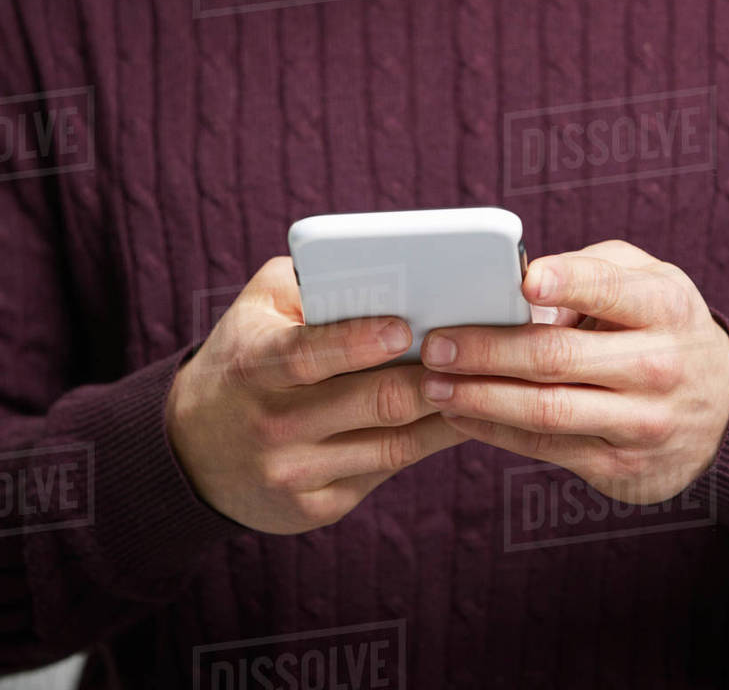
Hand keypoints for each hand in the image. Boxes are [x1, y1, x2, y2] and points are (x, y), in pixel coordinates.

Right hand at [165, 256, 464, 533]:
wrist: (193, 450)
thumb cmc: (243, 357)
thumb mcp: (256, 307)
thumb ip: (309, 281)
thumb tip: (381, 273)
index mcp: (253, 367)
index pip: (308, 355)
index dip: (358, 342)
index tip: (405, 327)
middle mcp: (272, 425)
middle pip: (369, 404)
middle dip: (426, 379)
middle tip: (473, 354)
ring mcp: (294, 474)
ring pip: (390, 445)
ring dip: (443, 415)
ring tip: (482, 384)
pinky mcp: (316, 508)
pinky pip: (384, 472)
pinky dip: (424, 444)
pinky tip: (453, 419)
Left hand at [419, 239, 728, 503]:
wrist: (725, 410)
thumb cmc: (659, 325)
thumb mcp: (646, 281)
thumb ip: (590, 269)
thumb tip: (520, 287)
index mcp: (664, 307)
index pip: (610, 290)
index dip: (567, 283)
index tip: (524, 281)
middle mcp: (658, 365)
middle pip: (558, 357)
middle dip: (487, 350)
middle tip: (436, 343)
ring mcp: (642, 422)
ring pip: (546, 411)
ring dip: (479, 397)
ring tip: (433, 382)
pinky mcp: (621, 466)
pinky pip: (545, 449)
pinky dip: (494, 430)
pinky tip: (458, 412)